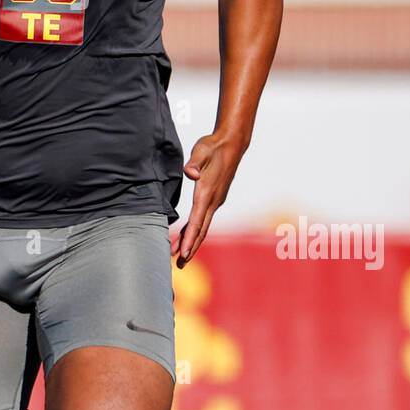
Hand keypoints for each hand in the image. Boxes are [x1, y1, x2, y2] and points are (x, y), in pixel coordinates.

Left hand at [172, 132, 243, 267]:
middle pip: (200, 230)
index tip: (182, 254)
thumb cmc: (213, 146)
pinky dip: (195, 230)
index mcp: (207, 192)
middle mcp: (213, 201)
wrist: (231, 144)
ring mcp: (215, 201)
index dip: (189, 238)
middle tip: (178, 265)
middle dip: (189, 248)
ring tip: (179, 257)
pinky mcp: (214, 199)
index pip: (197, 220)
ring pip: (202, 227)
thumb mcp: (201, 150)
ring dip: (191, 242)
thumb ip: (194, 163)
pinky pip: (203, 219)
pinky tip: (186, 236)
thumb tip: (191, 174)